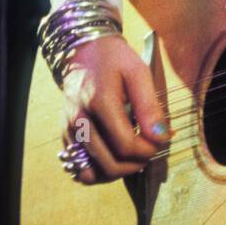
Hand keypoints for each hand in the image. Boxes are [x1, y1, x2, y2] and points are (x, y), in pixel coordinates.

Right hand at [60, 35, 171, 183]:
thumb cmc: (114, 60)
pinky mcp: (64, 135)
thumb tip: (161, 137)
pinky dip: (98, 171)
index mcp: (100, 102)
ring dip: (117, 172)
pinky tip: (113, 159)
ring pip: (92, 172)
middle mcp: (79, 120)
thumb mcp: (138, 72)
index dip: (147, 151)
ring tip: (133, 158)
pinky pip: (78, 168)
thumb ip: (149, 105)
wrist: (83, 51)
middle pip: (109, 163)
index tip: (160, 142)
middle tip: (149, 151)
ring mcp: (69, 130)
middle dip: (135, 164)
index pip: (125, 145)